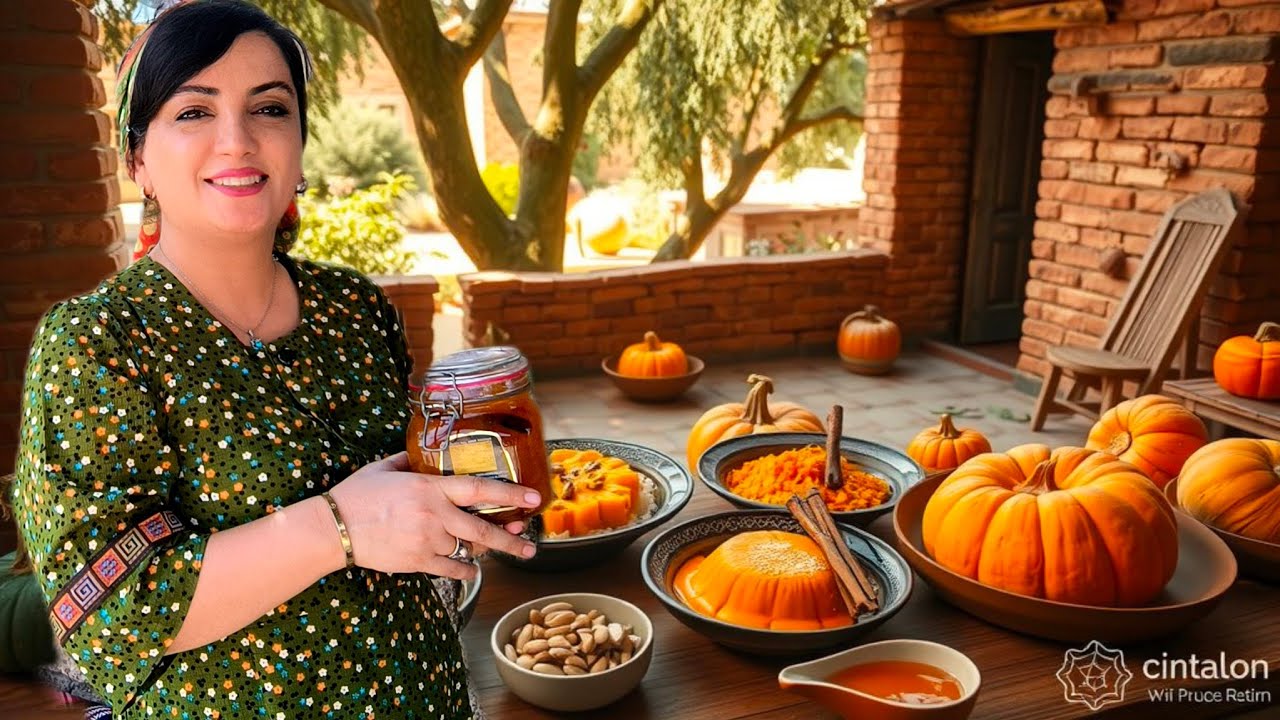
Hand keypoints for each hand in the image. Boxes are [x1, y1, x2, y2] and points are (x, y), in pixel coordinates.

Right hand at [327, 452, 539, 578]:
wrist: (334, 528)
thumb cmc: (356, 495)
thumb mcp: (384, 468)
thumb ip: (409, 462)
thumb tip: (422, 455)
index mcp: (430, 487)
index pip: (480, 489)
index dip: (510, 493)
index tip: (533, 497)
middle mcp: (435, 514)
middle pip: (483, 529)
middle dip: (511, 539)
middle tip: (530, 545)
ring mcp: (428, 540)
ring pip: (468, 549)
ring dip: (484, 551)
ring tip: (504, 552)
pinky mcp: (418, 562)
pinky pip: (452, 568)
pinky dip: (465, 570)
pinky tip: (473, 570)